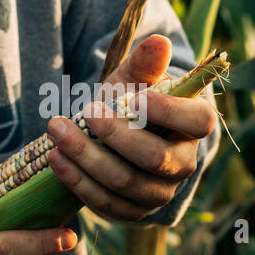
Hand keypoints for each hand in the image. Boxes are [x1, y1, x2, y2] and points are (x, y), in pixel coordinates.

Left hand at [43, 35, 216, 222]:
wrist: (115, 134)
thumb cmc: (130, 100)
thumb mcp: (134, 79)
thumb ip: (144, 63)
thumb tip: (158, 42)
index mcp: (193, 126)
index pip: (198, 122)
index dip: (170, 112)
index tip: (135, 98)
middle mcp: (183, 164)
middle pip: (154, 158)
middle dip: (115, 135)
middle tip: (84, 110)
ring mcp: (159, 193)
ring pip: (125, 183)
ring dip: (86, 158)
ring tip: (56, 131)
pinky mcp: (132, 211)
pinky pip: (106, 204)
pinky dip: (77, 182)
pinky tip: (55, 159)